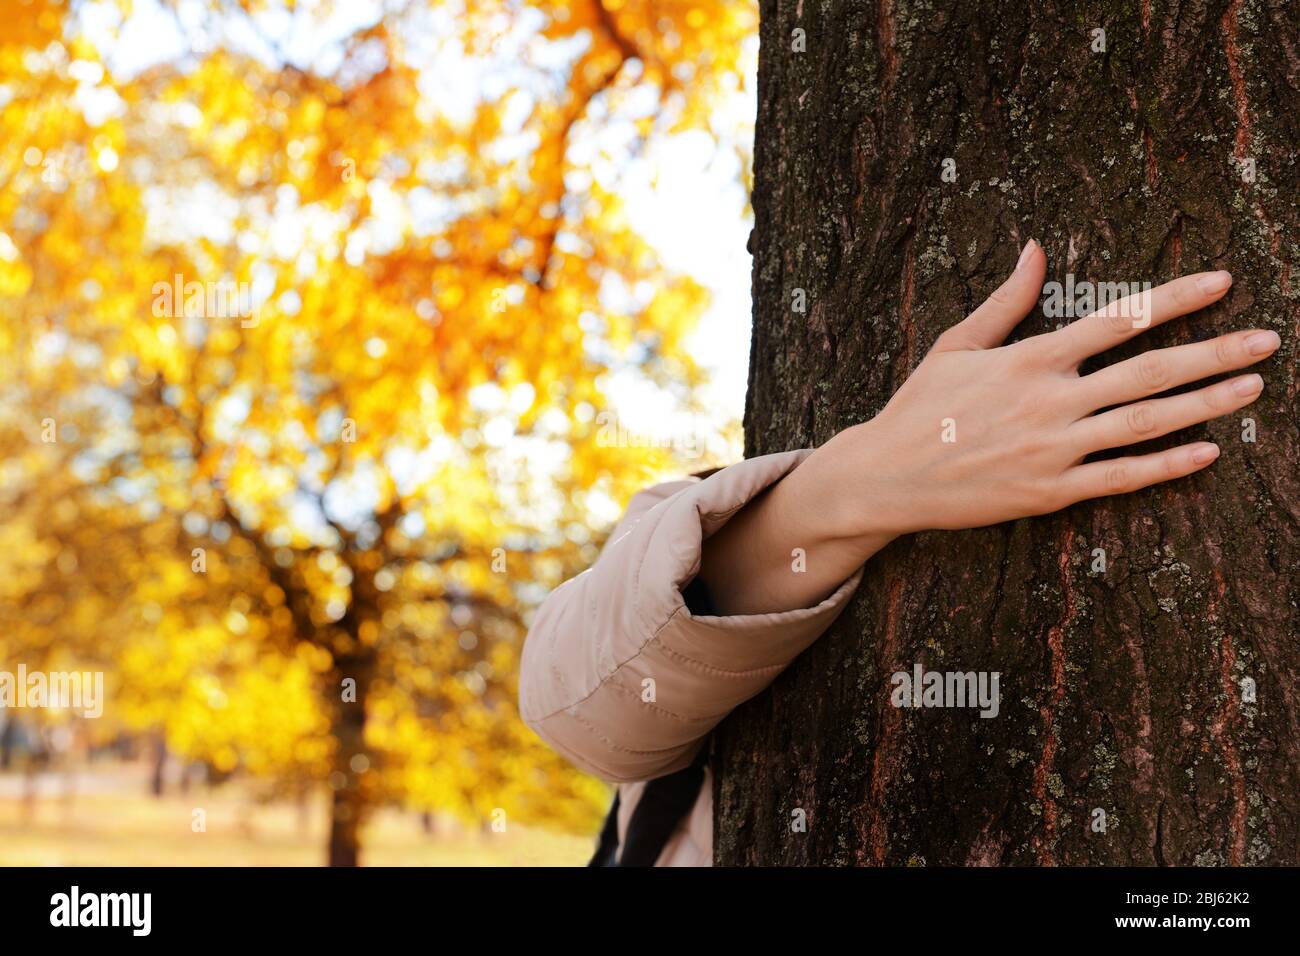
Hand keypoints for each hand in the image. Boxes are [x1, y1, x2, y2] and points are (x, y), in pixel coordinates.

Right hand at [700, 241, 1276, 615]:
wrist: (885, 477)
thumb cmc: (918, 408)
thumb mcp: (955, 345)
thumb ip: (1006, 300)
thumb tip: (1037, 248)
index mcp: (1028, 360)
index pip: (1116, 320)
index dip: (1175, 298)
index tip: (1223, 282)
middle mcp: (1049, 402)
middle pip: (1149, 373)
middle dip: (1215, 352)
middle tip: (1270, 340)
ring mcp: (1053, 451)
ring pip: (1145, 424)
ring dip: (1206, 404)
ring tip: (1253, 388)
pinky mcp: (1049, 493)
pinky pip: (1120, 478)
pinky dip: (1166, 466)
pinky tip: (1207, 452)